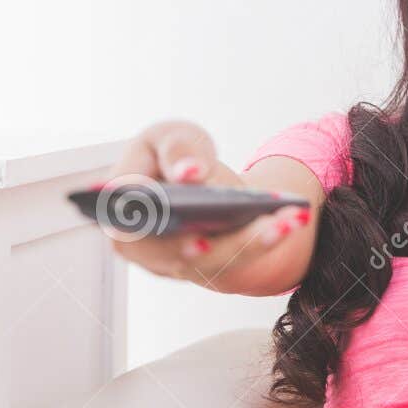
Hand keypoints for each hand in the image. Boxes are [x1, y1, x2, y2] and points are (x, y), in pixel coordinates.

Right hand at [102, 119, 305, 290]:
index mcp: (117, 200)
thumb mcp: (177, 136)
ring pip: (209, 261)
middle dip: (209, 239)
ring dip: (250, 242)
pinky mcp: (203, 270)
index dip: (144, 214)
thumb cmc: (179, 154)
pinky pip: (234, 263)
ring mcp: (170, 262)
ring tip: (282, 221)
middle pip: (168, 248)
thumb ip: (177, 146)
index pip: (122, 212)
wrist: (204, 185)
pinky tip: (290, 220)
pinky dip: (264, 242)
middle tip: (241, 229)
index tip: (169, 209)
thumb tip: (188, 174)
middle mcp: (137, 241)